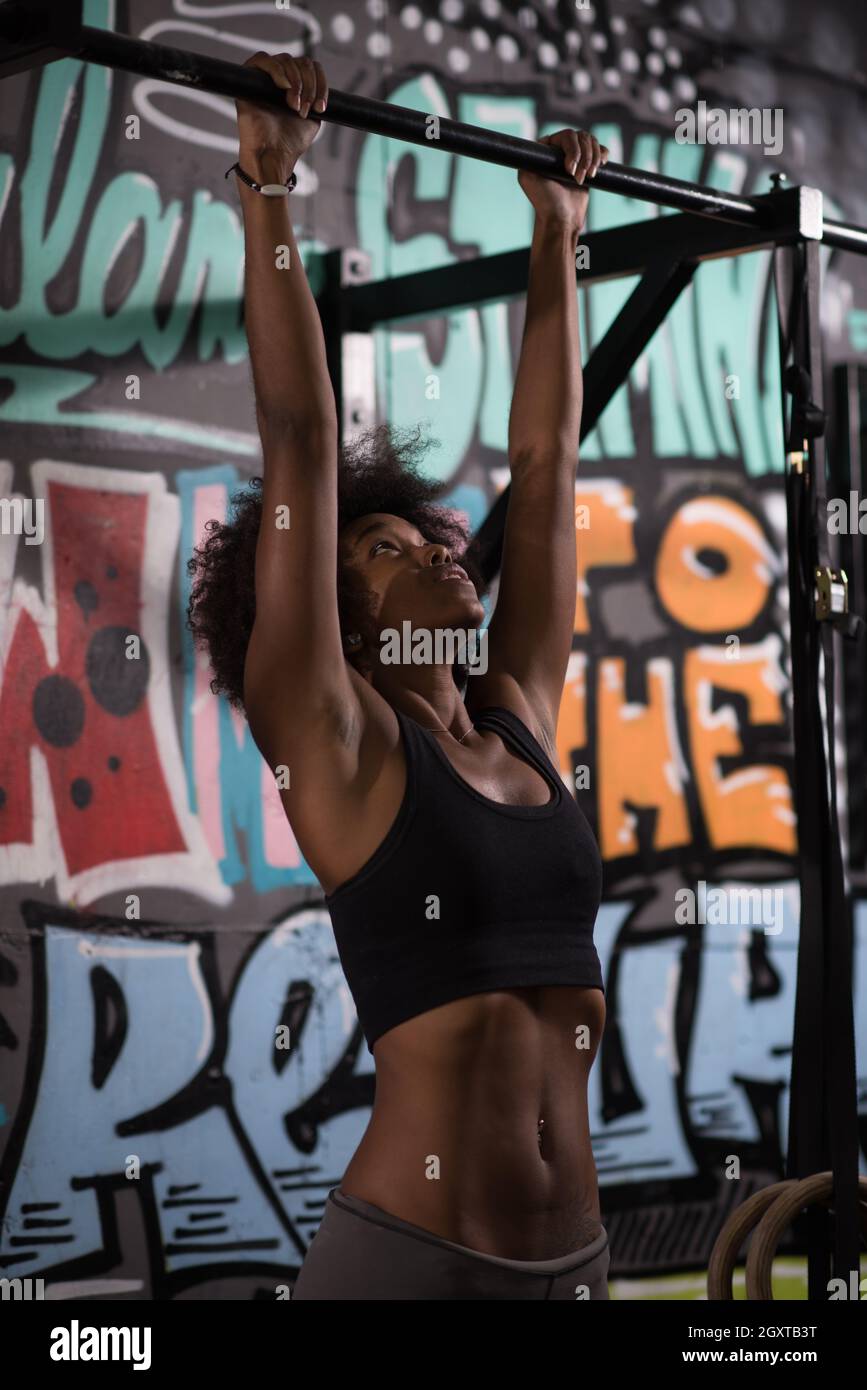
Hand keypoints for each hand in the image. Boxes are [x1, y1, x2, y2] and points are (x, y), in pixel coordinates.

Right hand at [236, 52, 328, 173]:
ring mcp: (264, 78)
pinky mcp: (248, 79)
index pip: (311, 67)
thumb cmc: (289, 142)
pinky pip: (262, 59)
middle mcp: (280, 80)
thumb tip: (319, 80)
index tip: (321, 108)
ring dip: (296, 82)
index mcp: (295, 87)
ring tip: (295, 107)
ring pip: (285, 59)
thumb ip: (315, 97)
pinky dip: (277, 70)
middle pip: (301, 61)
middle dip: (309, 86)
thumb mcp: (313, 118)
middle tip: (306, 109)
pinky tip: (284, 87)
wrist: (273, 155)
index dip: (321, 83)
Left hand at [518, 130, 608, 232]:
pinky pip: (600, 148)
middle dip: (584, 157)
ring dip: (593, 159)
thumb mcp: (528, 177)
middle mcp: (560, 150)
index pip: (566, 136)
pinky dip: (603, 155)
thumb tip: (541, 140)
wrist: (562, 219)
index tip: (569, 170)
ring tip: (588, 177)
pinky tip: (600, 166)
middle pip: (581, 137)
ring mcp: (575, 156)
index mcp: (546, 150)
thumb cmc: (546, 201)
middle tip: (578, 179)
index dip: (572, 150)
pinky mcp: (587, 165)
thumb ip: (529, 156)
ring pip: (591, 141)